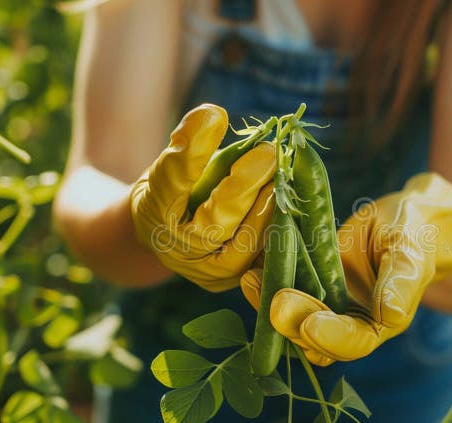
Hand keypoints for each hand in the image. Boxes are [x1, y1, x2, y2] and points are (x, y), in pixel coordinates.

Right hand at [130, 104, 275, 291]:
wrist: (172, 235)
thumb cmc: (175, 189)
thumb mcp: (172, 161)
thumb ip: (190, 142)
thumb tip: (214, 115)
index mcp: (154, 213)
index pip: (172, 182)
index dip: (193, 152)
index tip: (216, 117)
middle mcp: (179, 251)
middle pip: (213, 224)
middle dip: (243, 187)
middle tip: (268, 153)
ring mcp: (210, 273)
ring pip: (243, 250)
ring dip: (268, 211)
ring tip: (283, 177)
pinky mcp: (239, 278)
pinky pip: (265, 261)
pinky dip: (283, 232)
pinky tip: (297, 201)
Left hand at [241, 173, 451, 365]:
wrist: (403, 219)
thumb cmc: (414, 233)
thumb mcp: (412, 250)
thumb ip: (403, 281)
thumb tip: (390, 315)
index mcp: (382, 321)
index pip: (354, 342)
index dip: (331, 337)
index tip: (309, 323)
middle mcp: (351, 321)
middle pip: (315, 339)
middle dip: (293, 323)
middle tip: (275, 300)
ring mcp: (327, 305)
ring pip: (292, 323)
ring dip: (269, 308)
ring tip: (253, 281)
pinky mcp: (308, 286)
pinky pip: (283, 294)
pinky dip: (266, 286)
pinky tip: (253, 269)